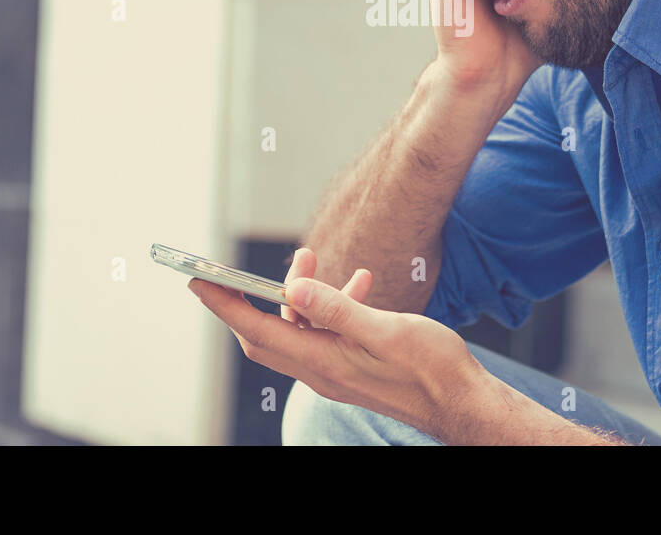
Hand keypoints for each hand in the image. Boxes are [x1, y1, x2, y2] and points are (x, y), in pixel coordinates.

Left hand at [189, 248, 485, 436]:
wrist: (463, 401)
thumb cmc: (431, 369)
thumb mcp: (386, 331)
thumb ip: (338, 310)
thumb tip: (292, 291)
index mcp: (323, 361)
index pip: (257, 330)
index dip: (224, 305)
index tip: (197, 281)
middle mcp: (322, 370)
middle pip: (266, 333)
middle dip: (249, 298)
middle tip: (235, 269)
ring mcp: (337, 370)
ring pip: (299, 328)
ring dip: (298, 295)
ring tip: (312, 259)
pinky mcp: (354, 365)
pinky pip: (328, 332)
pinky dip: (333, 305)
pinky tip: (361, 282)